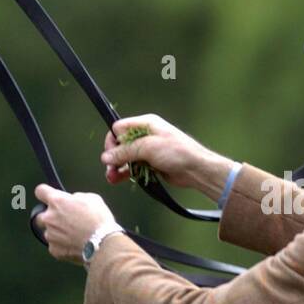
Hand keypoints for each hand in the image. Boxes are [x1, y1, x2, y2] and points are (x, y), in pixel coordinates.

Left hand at [33, 184, 115, 263]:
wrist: (103, 244)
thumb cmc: (99, 220)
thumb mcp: (92, 198)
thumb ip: (76, 197)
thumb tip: (72, 200)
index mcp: (57, 201)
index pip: (40, 191)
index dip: (45, 193)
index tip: (48, 196)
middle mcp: (49, 217)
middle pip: (41, 215)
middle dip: (51, 216)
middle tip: (66, 220)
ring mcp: (50, 235)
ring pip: (49, 232)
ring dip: (58, 232)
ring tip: (75, 235)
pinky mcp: (54, 250)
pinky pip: (55, 245)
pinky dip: (62, 245)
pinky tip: (75, 244)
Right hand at [100, 113, 221, 193]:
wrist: (196, 169)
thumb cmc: (178, 152)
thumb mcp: (148, 148)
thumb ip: (125, 152)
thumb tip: (106, 157)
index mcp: (145, 124)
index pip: (119, 128)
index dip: (113, 141)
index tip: (111, 154)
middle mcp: (145, 135)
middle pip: (120, 144)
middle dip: (114, 156)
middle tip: (110, 169)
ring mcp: (148, 150)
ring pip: (125, 157)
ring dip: (117, 166)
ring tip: (111, 177)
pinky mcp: (150, 163)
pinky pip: (133, 166)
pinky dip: (125, 172)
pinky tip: (118, 179)